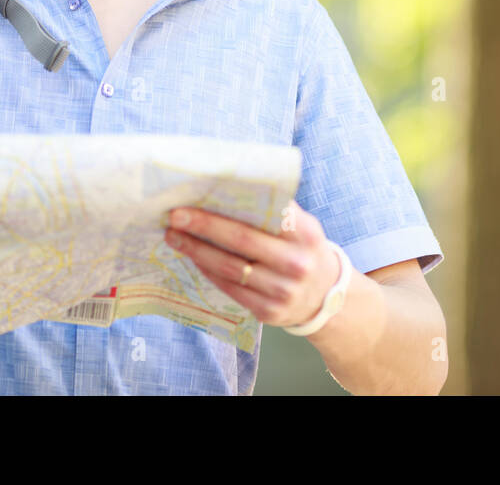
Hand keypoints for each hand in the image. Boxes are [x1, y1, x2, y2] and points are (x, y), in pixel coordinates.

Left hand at [164, 200, 341, 328]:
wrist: (324, 296)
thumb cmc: (303, 250)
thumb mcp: (303, 227)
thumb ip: (275, 210)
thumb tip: (225, 188)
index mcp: (306, 234)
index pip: (266, 214)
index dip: (229, 206)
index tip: (197, 196)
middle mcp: (296, 263)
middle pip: (241, 240)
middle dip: (204, 226)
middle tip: (176, 216)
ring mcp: (282, 291)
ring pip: (230, 268)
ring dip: (197, 251)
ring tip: (175, 237)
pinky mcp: (268, 312)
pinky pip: (230, 288)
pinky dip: (208, 271)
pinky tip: (193, 258)